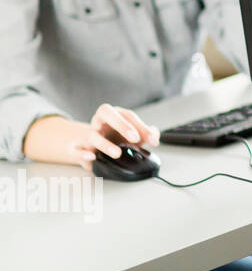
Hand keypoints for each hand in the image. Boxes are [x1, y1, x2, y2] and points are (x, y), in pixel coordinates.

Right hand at [23, 105, 160, 169]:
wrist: (89, 146)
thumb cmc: (114, 137)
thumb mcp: (132, 134)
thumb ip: (146, 133)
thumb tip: (155, 136)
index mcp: (114, 114)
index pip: (127, 115)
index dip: (141, 127)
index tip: (152, 139)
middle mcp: (99, 121)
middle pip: (106, 114)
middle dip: (122, 125)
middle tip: (136, 138)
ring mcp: (87, 134)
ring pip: (93, 136)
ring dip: (106, 144)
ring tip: (118, 153)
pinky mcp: (76, 149)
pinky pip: (76, 150)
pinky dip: (82, 153)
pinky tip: (92, 156)